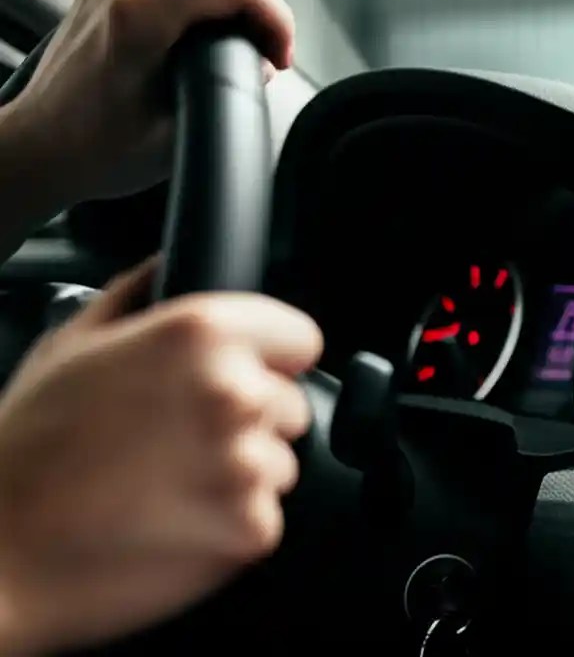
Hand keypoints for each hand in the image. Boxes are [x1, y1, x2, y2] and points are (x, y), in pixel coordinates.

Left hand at [0, 0, 292, 205]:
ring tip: (240, 40)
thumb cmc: (97, 146)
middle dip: (260, 9)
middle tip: (266, 54)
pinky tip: (208, 24)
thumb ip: (231, 89)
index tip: (279, 53)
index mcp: (138, 15)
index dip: (275, 15)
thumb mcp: (178, 130)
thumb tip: (262, 63)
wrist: (46, 144)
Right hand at [0, 257, 320, 653]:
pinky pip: (264, 517)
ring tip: (166, 482)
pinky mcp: (251, 528)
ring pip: (279, 463)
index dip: (271, 359)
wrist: (1, 553)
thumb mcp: (73, 342)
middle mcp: (235, 394)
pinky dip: (229, 525)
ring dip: (239, 475)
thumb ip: (142, 293)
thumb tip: (175, 262)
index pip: (301, 337)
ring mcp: (247, 465)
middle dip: (249, 421)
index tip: (244, 375)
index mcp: (202, 334)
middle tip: (176, 440)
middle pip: (290, 405)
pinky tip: (172, 520)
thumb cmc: (28, 449)